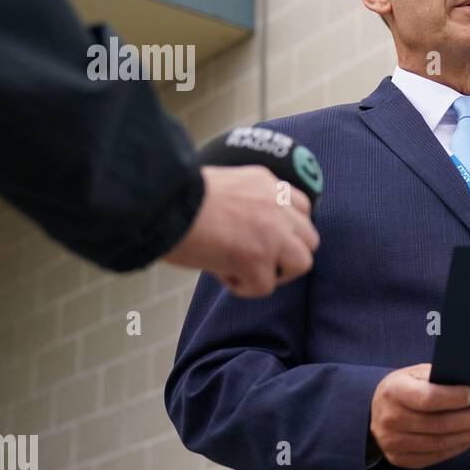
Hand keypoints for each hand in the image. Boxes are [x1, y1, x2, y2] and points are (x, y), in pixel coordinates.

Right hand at [162, 165, 319, 297]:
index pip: (301, 206)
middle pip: (310, 238)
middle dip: (288, 252)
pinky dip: (243, 286)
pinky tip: (220, 272)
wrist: (160, 201)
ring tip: (247, 270)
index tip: (269, 237)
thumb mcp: (222, 186)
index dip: (288, 227)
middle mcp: (277, 206)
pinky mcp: (258, 261)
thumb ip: (244, 202)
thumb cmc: (176, 195)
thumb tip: (242, 228)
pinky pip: (264, 287)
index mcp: (266, 182)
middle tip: (257, 259)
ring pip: (302, 263)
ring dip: (277, 272)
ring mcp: (272, 234)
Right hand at [370, 363, 469, 468]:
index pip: (428, 398)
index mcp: (393, 391)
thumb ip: (438, 377)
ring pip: (439, 443)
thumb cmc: (405, 388)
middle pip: (437, 424)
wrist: (377, 412)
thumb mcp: (415, 374)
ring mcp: (392, 443)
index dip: (454, 399)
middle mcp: (389, 419)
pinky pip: (435, 457)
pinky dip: (457, 448)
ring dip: (468, 436)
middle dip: (469, 420)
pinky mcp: (400, 459)